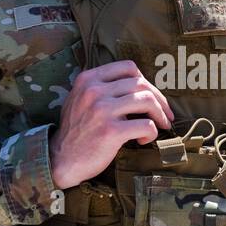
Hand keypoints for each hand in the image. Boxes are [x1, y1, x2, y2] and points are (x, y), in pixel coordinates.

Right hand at [49, 59, 173, 188]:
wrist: (60, 159)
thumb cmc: (76, 131)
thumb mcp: (80, 98)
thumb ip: (102, 87)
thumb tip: (139, 86)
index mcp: (88, 79)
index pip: (128, 67)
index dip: (146, 81)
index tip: (152, 96)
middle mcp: (94, 90)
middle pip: (141, 84)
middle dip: (159, 100)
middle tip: (165, 114)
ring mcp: (102, 110)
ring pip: (147, 101)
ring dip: (160, 114)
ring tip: (161, 125)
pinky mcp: (111, 131)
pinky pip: (145, 125)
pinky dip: (151, 133)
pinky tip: (143, 140)